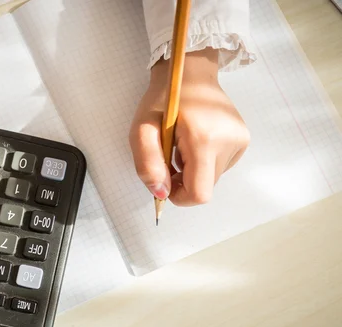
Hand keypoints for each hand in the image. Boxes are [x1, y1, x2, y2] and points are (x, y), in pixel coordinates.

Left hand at [129, 48, 249, 205]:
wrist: (191, 72)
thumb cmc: (163, 98)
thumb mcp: (141, 129)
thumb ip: (147, 163)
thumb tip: (160, 193)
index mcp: (204, 140)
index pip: (199, 194)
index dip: (179, 196)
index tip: (165, 180)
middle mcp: (229, 143)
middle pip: (204, 187)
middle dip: (182, 181)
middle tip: (168, 157)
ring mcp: (240, 142)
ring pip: (211, 178)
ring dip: (192, 171)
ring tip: (181, 146)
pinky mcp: (243, 140)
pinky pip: (220, 167)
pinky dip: (203, 162)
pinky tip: (194, 142)